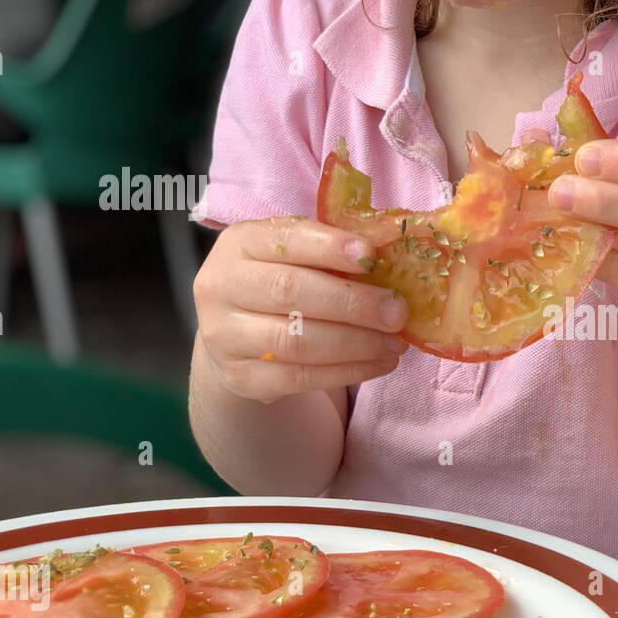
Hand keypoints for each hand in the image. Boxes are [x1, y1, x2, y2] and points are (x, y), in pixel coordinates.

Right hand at [193, 216, 408, 402]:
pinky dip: (348, 371)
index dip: (329, 247)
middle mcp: (220, 286)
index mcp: (239, 244)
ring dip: (357, 343)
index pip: (285, 240)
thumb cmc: (281, 281)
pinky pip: (300, 378)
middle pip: (291, 292)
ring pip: (297, 341)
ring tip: (395, 342)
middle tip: (397, 312)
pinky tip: (380, 363)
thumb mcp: (296, 255)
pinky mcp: (241, 378)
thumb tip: (393, 260)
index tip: (371, 257)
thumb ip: (332, 253)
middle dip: (354, 303)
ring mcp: (224, 336)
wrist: (237, 334)